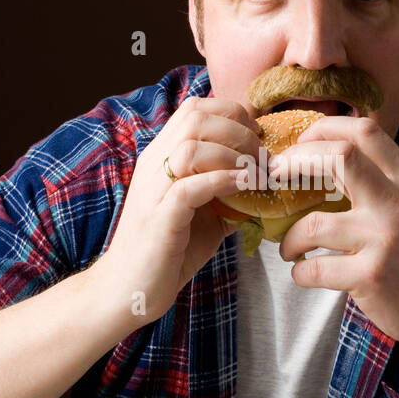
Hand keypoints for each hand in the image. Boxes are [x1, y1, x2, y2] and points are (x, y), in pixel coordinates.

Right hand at [88, 97, 262, 340]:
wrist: (131, 289)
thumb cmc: (169, 250)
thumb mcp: (206, 213)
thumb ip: (229, 192)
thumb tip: (267, 181)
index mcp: (162, 157)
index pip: (194, 108)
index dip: (232, 112)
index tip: (257, 135)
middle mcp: (154, 165)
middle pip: (195, 118)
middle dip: (238, 129)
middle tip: (262, 155)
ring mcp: (154, 190)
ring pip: (191, 146)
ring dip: (232, 153)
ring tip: (255, 172)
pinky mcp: (159, 219)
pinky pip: (189, 187)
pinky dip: (222, 181)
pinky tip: (243, 187)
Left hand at [275, 116, 398, 357]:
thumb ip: (385, 184)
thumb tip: (330, 162)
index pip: (365, 131)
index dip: (325, 129)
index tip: (300, 143)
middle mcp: (398, 204)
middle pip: (338, 157)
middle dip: (295, 161)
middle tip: (276, 176)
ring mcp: (384, 240)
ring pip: (311, 224)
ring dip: (289, 238)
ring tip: (290, 248)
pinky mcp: (371, 277)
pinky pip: (314, 269)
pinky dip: (300, 272)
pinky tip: (305, 273)